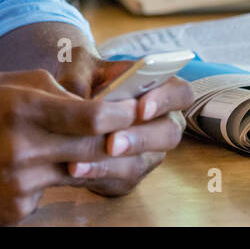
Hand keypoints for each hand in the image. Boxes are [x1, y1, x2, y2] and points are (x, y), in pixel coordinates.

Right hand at [0, 68, 137, 224]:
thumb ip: (37, 84)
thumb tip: (76, 94)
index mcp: (18, 108)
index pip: (90, 115)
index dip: (120, 114)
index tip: (134, 109)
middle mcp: (23, 148)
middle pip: (92, 147)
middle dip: (113, 139)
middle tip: (127, 132)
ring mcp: (19, 184)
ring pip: (71, 171)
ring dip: (72, 159)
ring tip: (51, 146)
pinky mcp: (13, 212)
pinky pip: (44, 194)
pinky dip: (40, 182)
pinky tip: (9, 172)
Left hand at [55, 53, 195, 197]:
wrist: (68, 109)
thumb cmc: (84, 80)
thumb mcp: (79, 68)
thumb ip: (80, 76)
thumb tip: (80, 96)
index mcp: (161, 90)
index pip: (180, 93)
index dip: (165, 100)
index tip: (141, 108)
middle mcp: (162, 123)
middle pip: (169, 134)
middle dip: (140, 139)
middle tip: (112, 143)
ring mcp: (149, 153)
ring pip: (143, 162)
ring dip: (113, 163)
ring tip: (82, 160)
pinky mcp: (130, 175)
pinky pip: (121, 180)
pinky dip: (97, 174)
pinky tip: (76, 168)